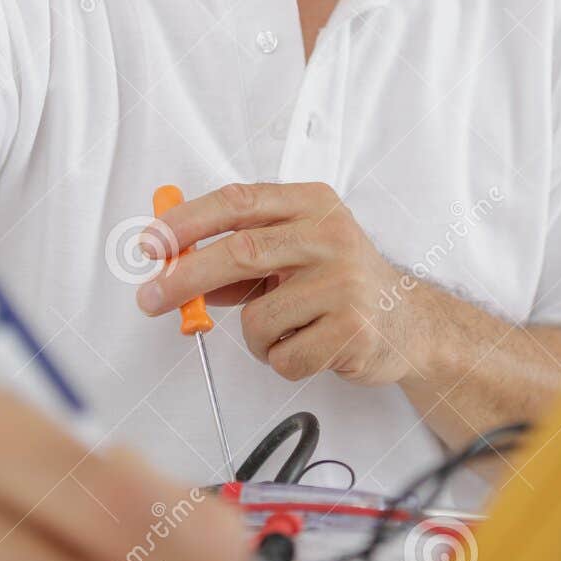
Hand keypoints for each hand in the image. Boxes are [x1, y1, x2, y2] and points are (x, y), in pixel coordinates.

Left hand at [136, 181, 421, 387]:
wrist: (410, 323)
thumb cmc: (340, 283)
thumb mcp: (294, 255)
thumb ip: (241, 259)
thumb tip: (176, 270)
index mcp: (312, 204)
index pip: (237, 201)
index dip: (187, 221)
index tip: (152, 244)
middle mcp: (331, 235)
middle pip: (238, 252)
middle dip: (184, 279)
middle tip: (151, 299)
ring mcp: (345, 282)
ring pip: (256, 318)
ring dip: (255, 336)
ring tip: (289, 330)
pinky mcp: (352, 329)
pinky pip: (282, 356)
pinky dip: (282, 359)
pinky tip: (311, 346)